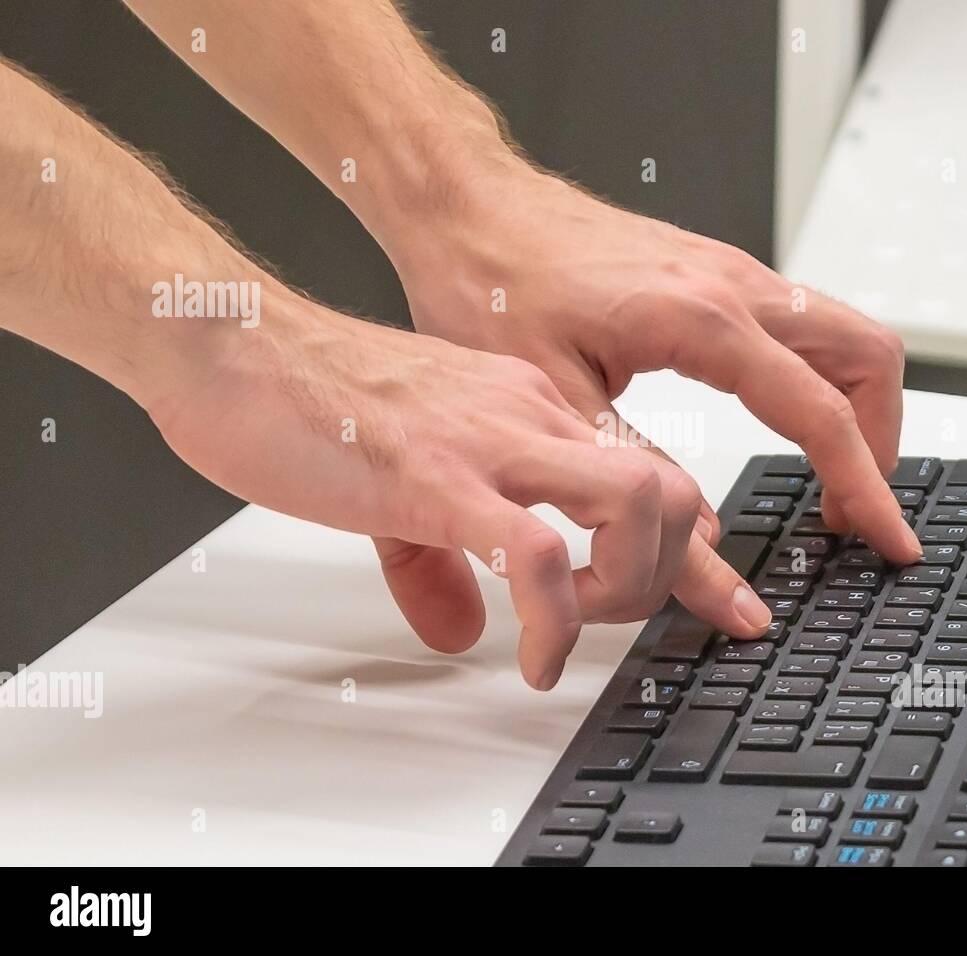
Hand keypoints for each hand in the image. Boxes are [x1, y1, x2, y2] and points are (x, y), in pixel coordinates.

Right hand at [147, 298, 770, 689]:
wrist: (234, 345)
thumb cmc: (311, 395)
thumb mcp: (399, 483)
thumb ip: (442, 556)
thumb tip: (464, 627)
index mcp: (529, 407)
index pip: (646, 468)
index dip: (684, 544)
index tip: (685, 595)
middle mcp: (528, 416)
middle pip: (673, 488)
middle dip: (675, 572)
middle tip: (617, 617)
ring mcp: (490, 444)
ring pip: (633, 504)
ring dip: (630, 588)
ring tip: (577, 628)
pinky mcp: (437, 480)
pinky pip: (533, 556)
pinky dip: (555, 624)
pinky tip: (533, 659)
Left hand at [395, 166, 921, 563]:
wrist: (467, 208)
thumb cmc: (493, 285)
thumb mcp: (561, 407)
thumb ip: (644, 482)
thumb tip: (704, 553)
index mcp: (703, 319)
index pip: (822, 412)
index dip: (867, 486)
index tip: (889, 538)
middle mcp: (733, 285)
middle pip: (869, 356)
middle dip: (882, 440)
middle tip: (856, 511)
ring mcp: (728, 272)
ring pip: (843, 334)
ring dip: (858, 406)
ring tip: (833, 477)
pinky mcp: (711, 272)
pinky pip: (803, 322)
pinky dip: (822, 378)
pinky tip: (789, 419)